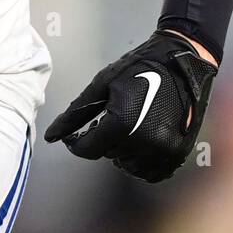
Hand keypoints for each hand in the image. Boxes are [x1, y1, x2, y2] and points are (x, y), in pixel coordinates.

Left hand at [44, 30, 217, 182]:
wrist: (181, 58)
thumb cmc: (138, 67)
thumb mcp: (102, 84)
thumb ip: (75, 113)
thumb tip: (51, 137)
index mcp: (122, 123)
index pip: (88, 150)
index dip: (78, 143)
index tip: (77, 134)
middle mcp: (145, 142)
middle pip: (109, 156)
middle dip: (104, 139)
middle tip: (111, 117)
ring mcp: (165, 150)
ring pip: (129, 166)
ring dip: (123, 151)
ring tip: (128, 126)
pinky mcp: (179, 153)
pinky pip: (151, 173)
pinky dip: (142, 162)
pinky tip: (142, 140)